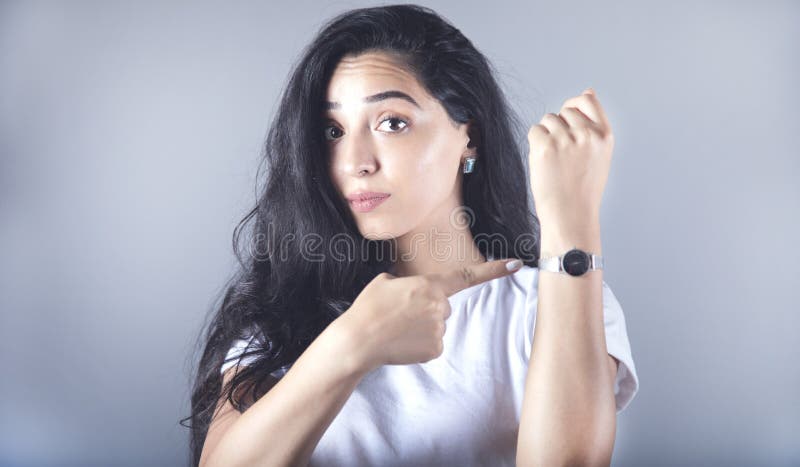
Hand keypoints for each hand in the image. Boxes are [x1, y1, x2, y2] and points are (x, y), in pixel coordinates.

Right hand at [337, 258, 522, 372]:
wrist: (358, 341)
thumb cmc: (368, 307)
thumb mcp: (385, 281)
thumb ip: (408, 283)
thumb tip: (414, 291)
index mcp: (429, 286)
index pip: (467, 276)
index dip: (494, 270)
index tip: (517, 264)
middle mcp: (439, 307)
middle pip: (444, 305)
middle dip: (427, 308)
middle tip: (400, 313)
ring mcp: (439, 330)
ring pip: (438, 324)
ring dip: (422, 326)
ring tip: (397, 328)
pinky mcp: (435, 350)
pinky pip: (433, 342)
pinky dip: (420, 343)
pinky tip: (402, 342)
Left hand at [527, 87, 613, 236]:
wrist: (570, 215)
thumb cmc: (582, 189)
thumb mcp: (598, 155)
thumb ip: (593, 125)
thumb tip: (588, 90)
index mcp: (604, 136)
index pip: (588, 101)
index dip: (575, 104)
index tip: (568, 116)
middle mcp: (587, 134)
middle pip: (564, 112)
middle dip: (558, 127)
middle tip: (561, 154)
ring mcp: (566, 139)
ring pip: (548, 121)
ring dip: (546, 136)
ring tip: (554, 162)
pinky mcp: (546, 147)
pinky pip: (534, 131)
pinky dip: (535, 145)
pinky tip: (543, 163)